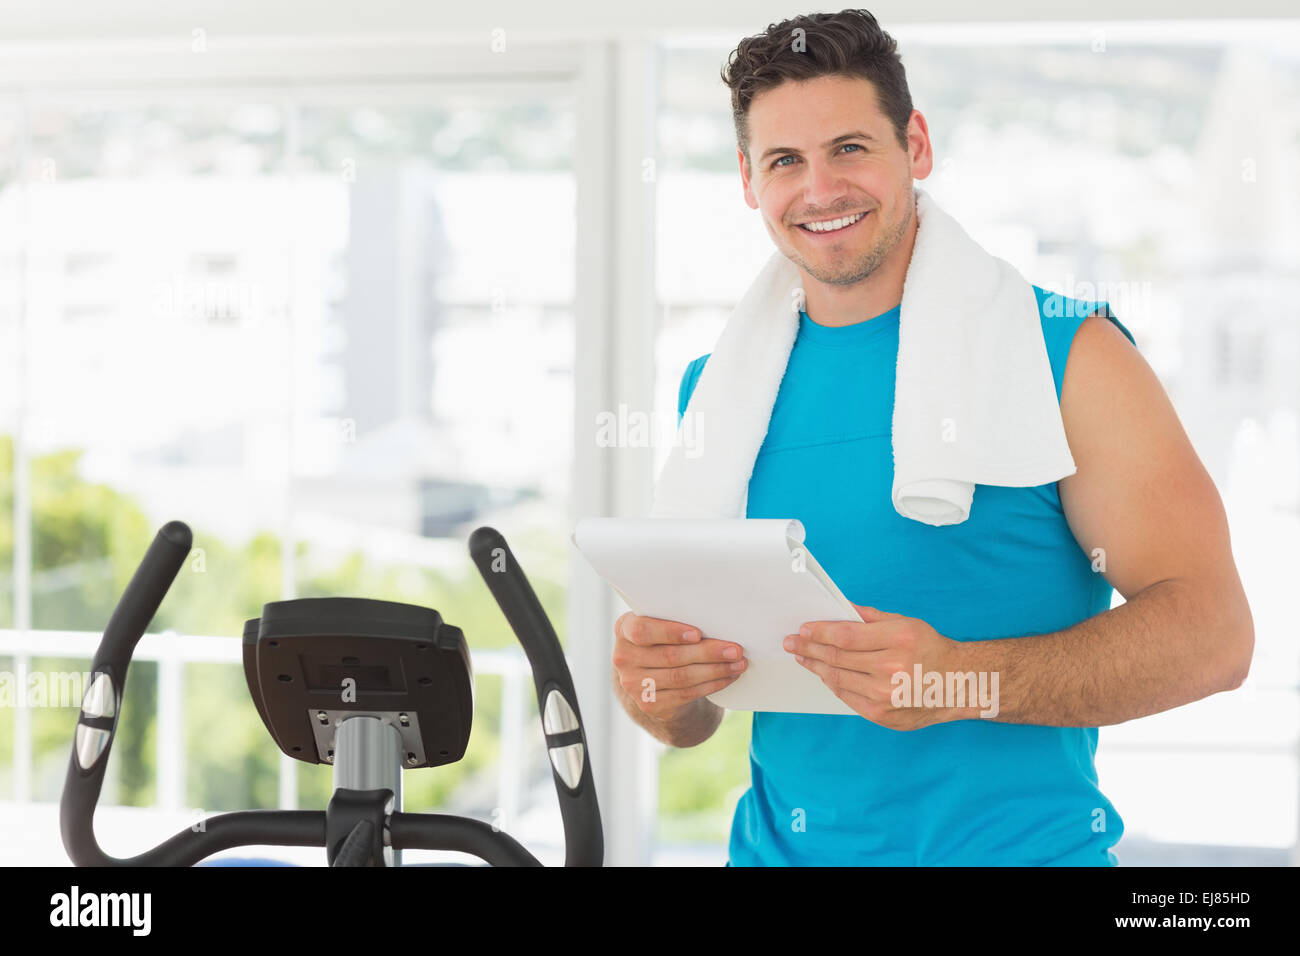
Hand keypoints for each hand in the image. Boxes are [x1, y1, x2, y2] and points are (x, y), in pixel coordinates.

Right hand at [612, 612, 747, 720]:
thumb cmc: (663, 640)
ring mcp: (633, 684)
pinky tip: (728, 677)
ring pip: (681, 677)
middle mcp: (623, 657)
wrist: (653, 677)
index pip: (642, 631)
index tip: (698, 633)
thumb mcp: (661, 625)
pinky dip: (711, 685)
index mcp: (624, 628)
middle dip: (708, 652)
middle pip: (670, 656)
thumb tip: (718, 618)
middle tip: (735, 649)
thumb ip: (674, 618)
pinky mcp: (649, 704)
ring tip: (738, 663)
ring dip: (715, 670)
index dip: (670, 632)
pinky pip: (685, 694)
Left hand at [783, 603, 977, 729]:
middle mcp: (891, 669)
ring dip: (816, 667)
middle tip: (792, 643)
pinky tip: (825, 673)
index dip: (820, 632)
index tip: (803, 629)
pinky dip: (833, 683)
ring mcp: (886, 696)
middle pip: (837, 658)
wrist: (958, 685)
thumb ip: (870, 618)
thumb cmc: (931, 650)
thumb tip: (839, 609)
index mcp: (899, 640)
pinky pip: (848, 697)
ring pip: (838, 679)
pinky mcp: (883, 715)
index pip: (846, 635)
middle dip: (809, 649)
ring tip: (803, 658)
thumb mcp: (906, 624)